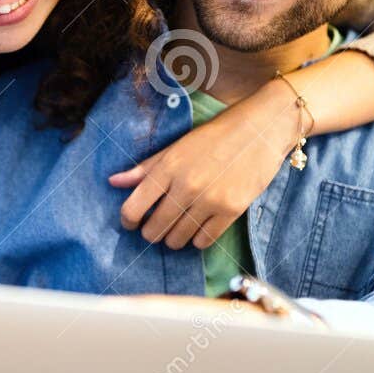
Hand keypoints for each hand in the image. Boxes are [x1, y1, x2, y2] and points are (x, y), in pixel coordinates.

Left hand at [109, 80, 297, 248]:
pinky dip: (197, 239)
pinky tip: (199, 226)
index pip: (133, 208)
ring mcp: (209, 201)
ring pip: (176, 240)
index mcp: (168, 168)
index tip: (132, 221)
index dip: (128, 220)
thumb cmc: (216, 136)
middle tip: (158, 224)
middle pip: (153, 230)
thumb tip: (113, 182)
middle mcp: (186, 186)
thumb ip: (145, 167)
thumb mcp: (177, 147)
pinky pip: (203, 242)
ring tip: (179, 226)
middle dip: (151, 231)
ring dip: (173, 238)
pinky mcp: (231, 211)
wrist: (261, 130)